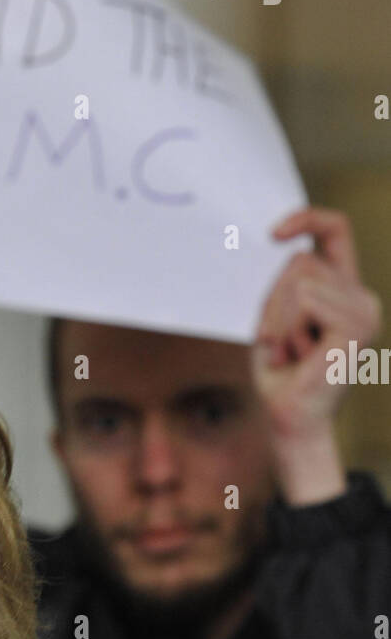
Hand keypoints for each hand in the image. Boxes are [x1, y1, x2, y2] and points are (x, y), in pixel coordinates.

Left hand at [253, 207, 381, 503]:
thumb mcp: (278, 316)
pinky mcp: (357, 325)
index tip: (273, 233)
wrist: (291, 419)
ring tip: (291, 350)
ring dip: (278, 318)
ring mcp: (364, 309)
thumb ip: (289, 281)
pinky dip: (287, 327)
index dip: (307, 218)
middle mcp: (362, 296)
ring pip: (299, 278)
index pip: (335, 231)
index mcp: (345, 289)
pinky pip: (305, 298)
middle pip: (301, 260)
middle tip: (279, 342)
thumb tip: (290, 244)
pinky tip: (299, 355)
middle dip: (273, 300)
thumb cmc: (282, 373)